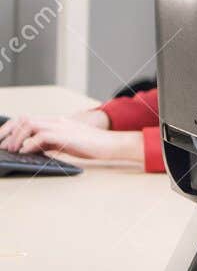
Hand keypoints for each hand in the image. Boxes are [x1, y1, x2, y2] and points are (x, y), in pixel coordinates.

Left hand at [0, 114, 139, 161]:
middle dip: (8, 132)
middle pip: (24, 119)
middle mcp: (56, 121)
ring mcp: (61, 126)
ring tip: (12, 149)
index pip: (26, 118)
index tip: (1, 138)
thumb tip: (31, 149)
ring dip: (17, 138)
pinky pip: (41, 136)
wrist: (111, 144)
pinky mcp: (65, 136)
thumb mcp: (66, 143)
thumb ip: (50, 143)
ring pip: (29, 125)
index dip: (10, 127)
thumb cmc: (92, 146)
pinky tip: (26, 151)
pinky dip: (30, 144)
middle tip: (1, 145)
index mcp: (56, 121)